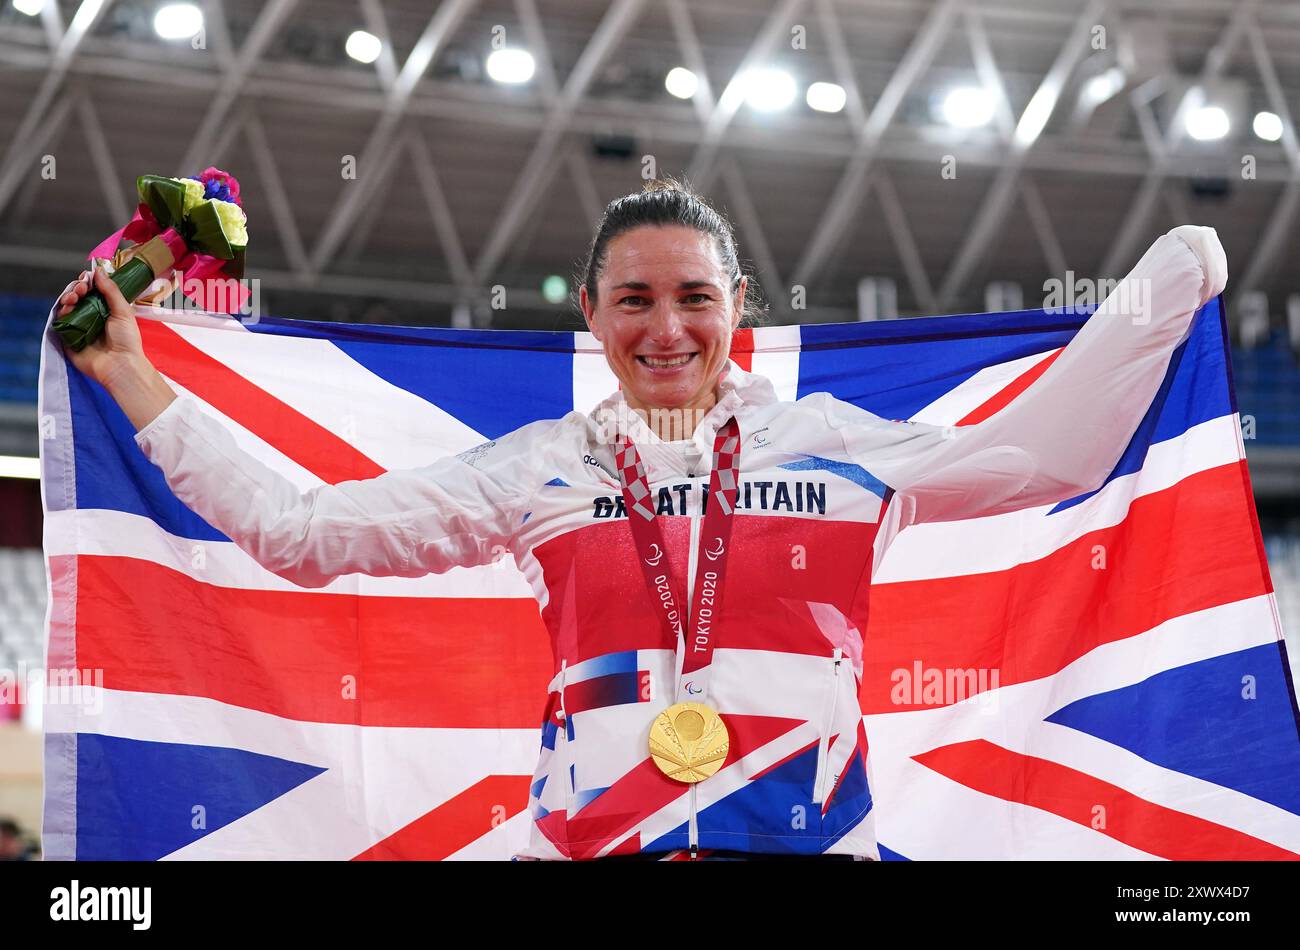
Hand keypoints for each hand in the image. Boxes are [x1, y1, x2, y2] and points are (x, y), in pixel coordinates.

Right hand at [55, 263, 148, 390]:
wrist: (120, 365)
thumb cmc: (127, 340)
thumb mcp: (123, 311)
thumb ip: (111, 290)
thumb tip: (98, 270)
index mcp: (105, 310)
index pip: (91, 291)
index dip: (87, 282)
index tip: (87, 277)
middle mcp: (90, 317)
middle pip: (77, 297)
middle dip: (76, 288)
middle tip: (81, 288)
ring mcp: (78, 327)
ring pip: (66, 307)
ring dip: (67, 297)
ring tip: (74, 297)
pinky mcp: (68, 338)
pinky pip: (60, 322)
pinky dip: (60, 312)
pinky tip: (67, 307)